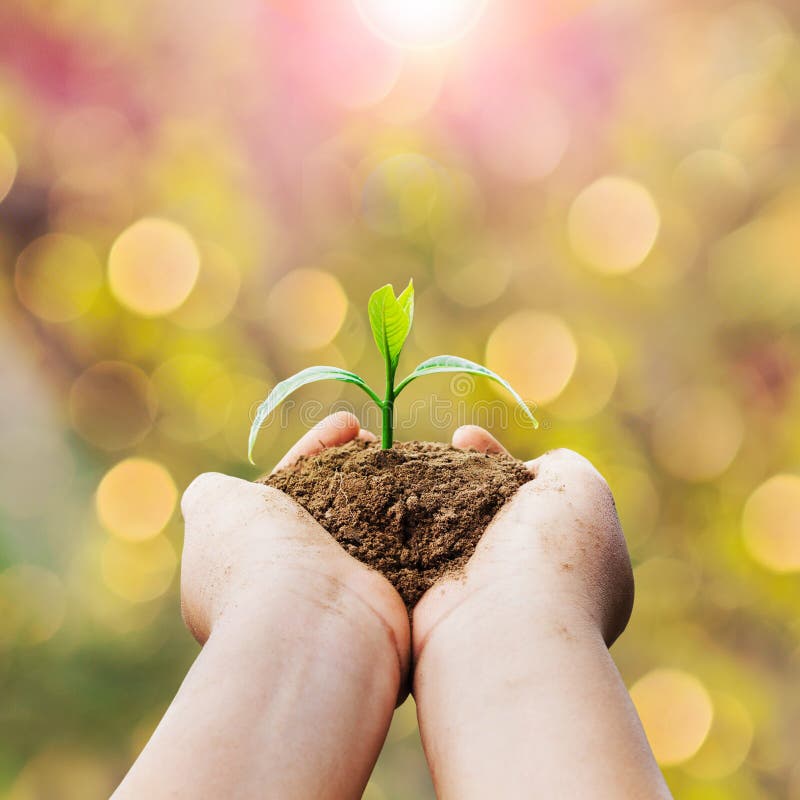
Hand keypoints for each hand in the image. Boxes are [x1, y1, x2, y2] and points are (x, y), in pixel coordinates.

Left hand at [180, 411, 408, 676]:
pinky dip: (401, 518)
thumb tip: (218, 493)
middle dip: (348, 470)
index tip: (347, 426)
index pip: (276, 496)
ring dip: (377, 490)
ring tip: (399, 455)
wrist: (311, 619)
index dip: (311, 455)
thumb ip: (212, 493)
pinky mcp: (375, 605)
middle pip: (320, 508)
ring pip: (358, 527)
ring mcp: (332, 597)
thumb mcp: (211, 505)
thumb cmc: (256, 552)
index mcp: (237, 568)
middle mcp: (282, 586)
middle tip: (376, 440)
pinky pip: (390, 549)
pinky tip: (417, 488)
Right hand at [410, 427, 667, 799]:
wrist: (501, 629)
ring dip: (426, 496)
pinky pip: (415, 555)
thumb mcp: (583, 489)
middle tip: (435, 449)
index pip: (533, 495)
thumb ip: (566, 467)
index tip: (464, 437)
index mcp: (574, 560)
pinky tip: (385, 497)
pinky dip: (401, 527)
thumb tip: (537, 470)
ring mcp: (479, 600)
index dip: (496, 460)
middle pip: (485, 507)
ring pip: (446, 529)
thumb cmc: (551, 555)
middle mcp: (529, 583)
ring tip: (403, 463)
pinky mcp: (435, 610)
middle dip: (458, 473)